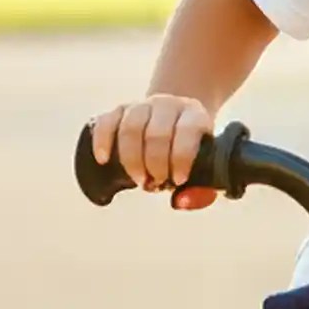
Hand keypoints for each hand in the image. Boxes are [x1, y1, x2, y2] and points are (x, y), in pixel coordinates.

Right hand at [89, 94, 217, 209]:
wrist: (178, 118)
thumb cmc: (192, 151)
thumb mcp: (206, 167)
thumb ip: (200, 191)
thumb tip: (179, 203)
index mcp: (195, 115)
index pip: (187, 132)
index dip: (181, 158)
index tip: (178, 180)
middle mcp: (169, 105)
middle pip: (157, 133)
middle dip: (155, 165)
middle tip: (156, 183)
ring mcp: (143, 105)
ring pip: (131, 128)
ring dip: (131, 159)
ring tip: (139, 180)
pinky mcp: (119, 110)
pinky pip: (106, 121)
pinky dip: (102, 141)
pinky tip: (103, 160)